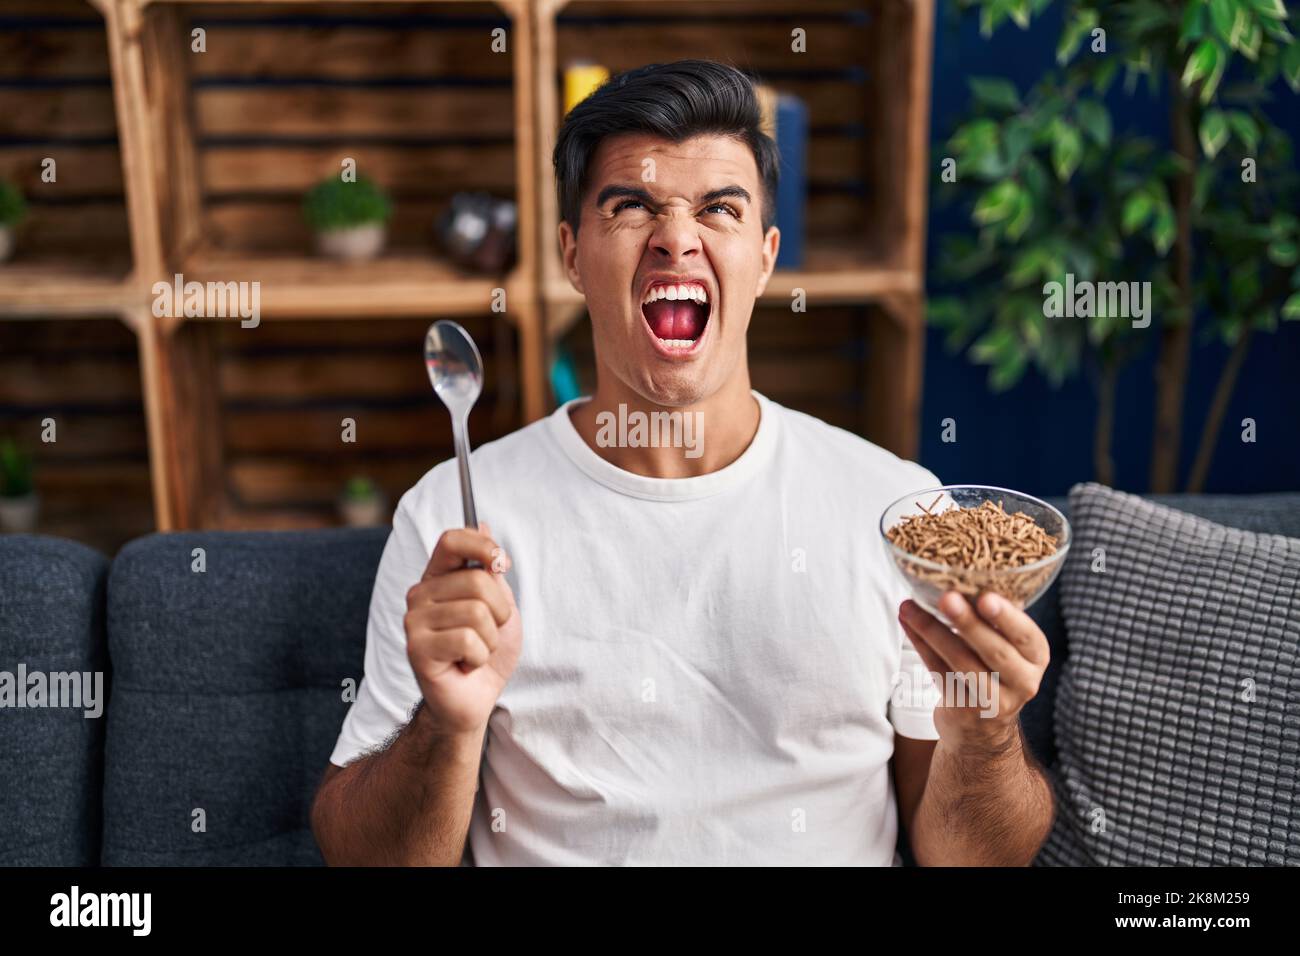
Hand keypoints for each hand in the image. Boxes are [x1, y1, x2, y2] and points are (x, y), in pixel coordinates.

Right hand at [404, 522, 521, 735]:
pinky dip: (479, 657)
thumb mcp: (499, 605)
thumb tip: (482, 523)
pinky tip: (465, 665)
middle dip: (500, 611)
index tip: (502, 564)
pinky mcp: (416, 649)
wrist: (476, 698)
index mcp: (438, 578)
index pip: (452, 540)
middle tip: (490, 632)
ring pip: (477, 613)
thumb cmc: (487, 651)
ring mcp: (414, 622)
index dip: (483, 545)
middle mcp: (420, 595)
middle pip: (477, 580)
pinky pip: (468, 640)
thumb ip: (489, 569)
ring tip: (477, 651)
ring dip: (490, 639)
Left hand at [897, 590, 1048, 749]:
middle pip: (995, 651)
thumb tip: (957, 574)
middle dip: (968, 622)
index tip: (986, 597)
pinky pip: (939, 673)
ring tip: (909, 607)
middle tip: (946, 598)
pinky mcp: (965, 712)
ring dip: (932, 631)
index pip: (1027, 636)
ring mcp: (995, 702)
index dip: (1007, 617)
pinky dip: (921, 645)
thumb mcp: (1005, 646)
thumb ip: (992, 618)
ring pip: (961, 663)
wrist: (982, 729)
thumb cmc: (991, 670)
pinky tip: (907, 623)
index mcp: (1036, 657)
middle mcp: (1023, 681)